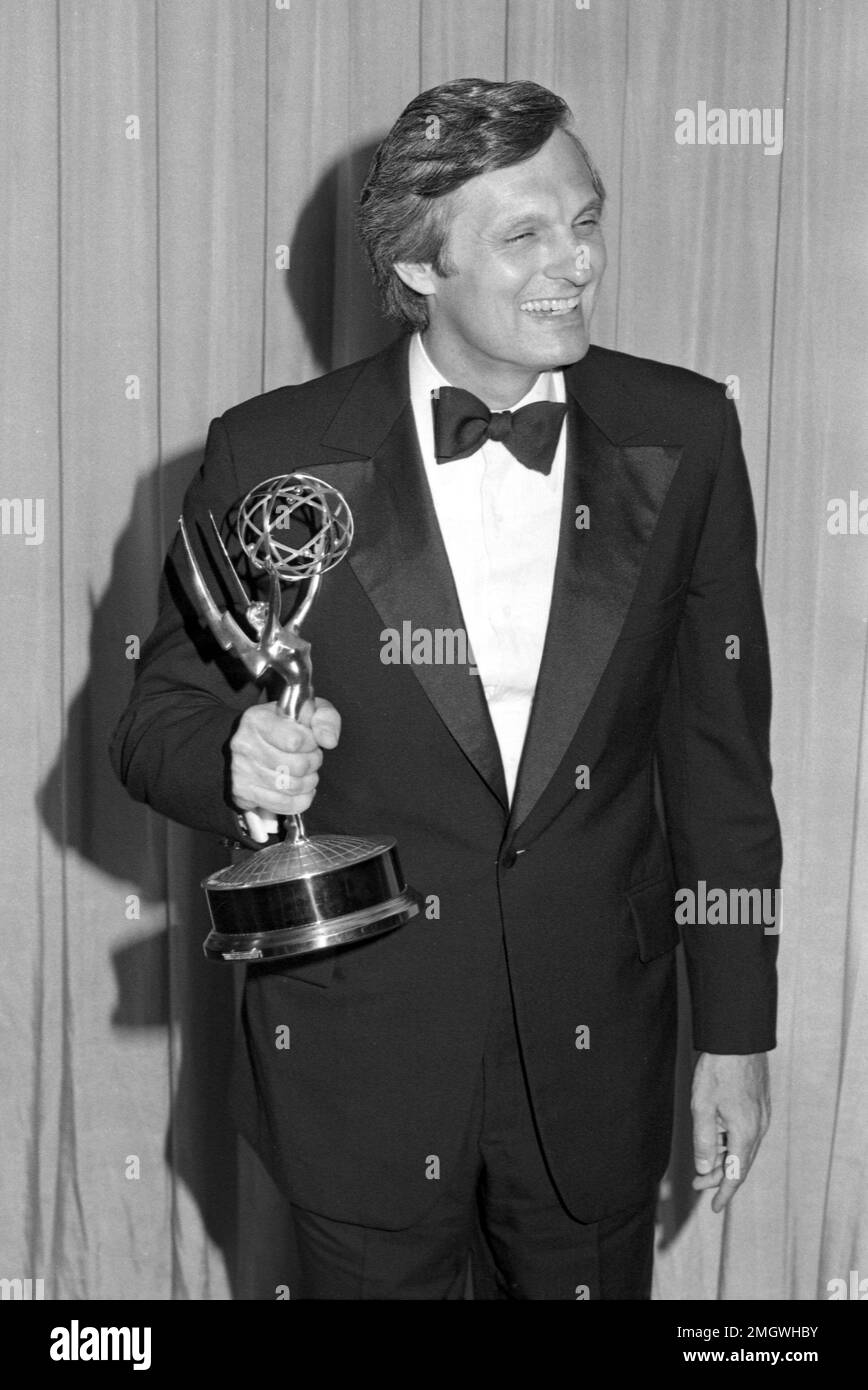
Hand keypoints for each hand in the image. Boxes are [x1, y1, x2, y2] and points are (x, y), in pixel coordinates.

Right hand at [229, 697, 340, 840]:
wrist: (257, 740)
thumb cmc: (286, 726)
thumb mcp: (309, 712)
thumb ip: (325, 719)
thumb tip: (329, 740)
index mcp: (257, 719)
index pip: (295, 741)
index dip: (311, 744)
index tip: (309, 741)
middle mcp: (244, 745)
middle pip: (296, 767)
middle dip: (312, 763)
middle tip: (310, 758)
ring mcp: (241, 770)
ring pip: (291, 788)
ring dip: (308, 782)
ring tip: (304, 772)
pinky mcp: (243, 792)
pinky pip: (283, 805)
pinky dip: (300, 800)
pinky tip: (299, 788)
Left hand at [691, 1051, 770, 1212]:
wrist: (739, 1040)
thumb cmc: (719, 1070)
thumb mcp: (703, 1107)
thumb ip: (704, 1141)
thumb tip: (705, 1168)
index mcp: (745, 1133)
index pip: (736, 1174)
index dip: (725, 1192)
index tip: (714, 1207)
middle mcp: (758, 1128)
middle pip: (741, 1163)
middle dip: (720, 1177)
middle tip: (698, 1184)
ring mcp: (761, 1116)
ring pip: (743, 1148)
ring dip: (725, 1159)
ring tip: (704, 1164)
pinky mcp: (759, 1106)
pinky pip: (746, 1134)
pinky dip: (731, 1144)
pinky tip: (718, 1140)